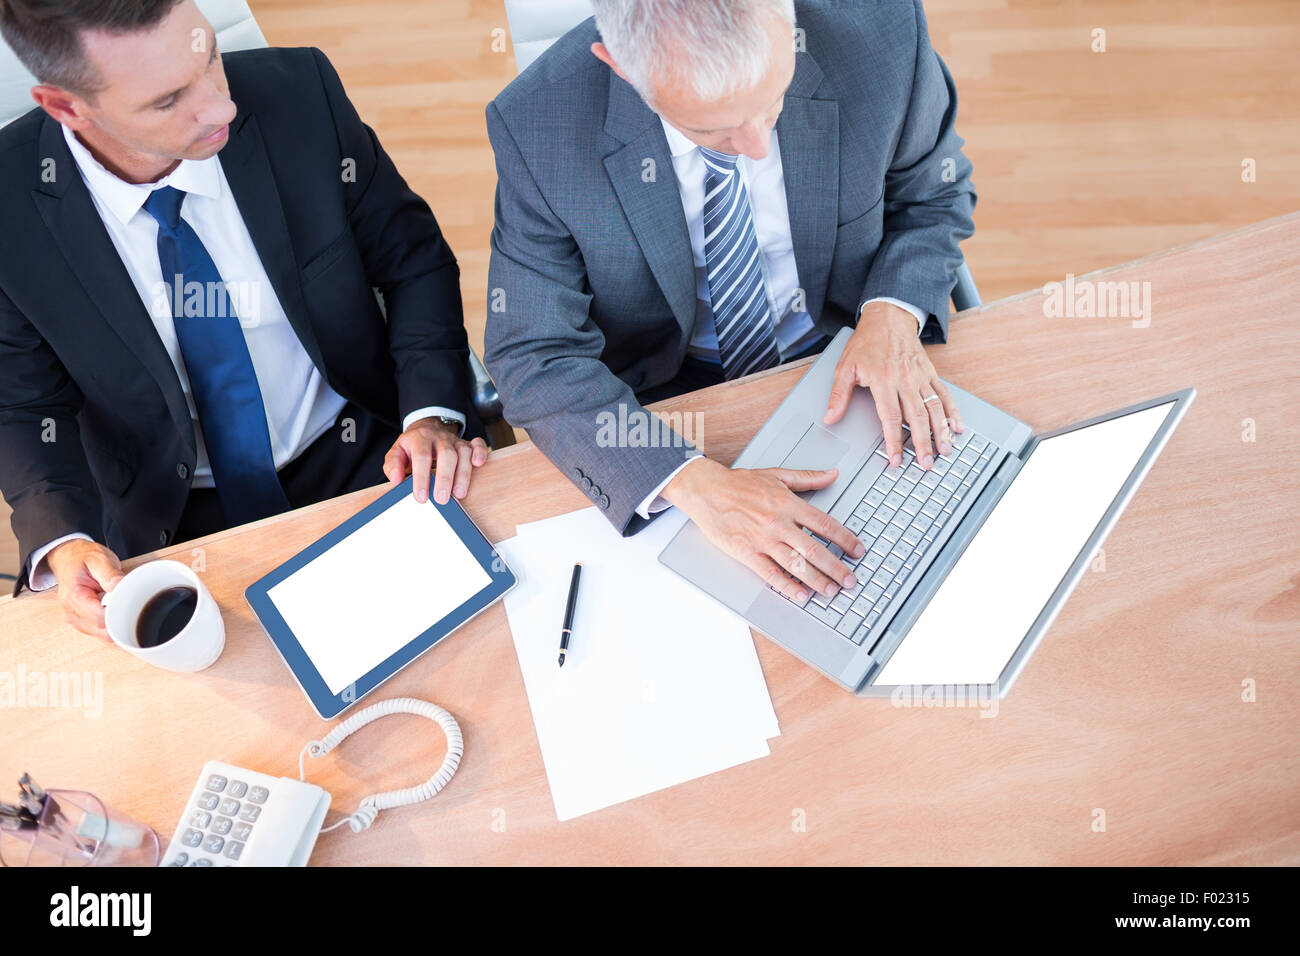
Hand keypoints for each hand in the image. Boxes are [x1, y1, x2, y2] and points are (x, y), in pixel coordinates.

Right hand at [46, 539, 123, 640]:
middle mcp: (71, 611)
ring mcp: (75, 618)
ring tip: (124, 609)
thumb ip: (110, 575)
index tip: (131, 609)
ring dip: (115, 626)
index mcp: (73, 596)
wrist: (70, 557)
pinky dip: (111, 626)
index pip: (98, 617)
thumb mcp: (99, 559)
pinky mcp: (81, 621)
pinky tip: (118, 615)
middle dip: (119, 622)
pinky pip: (99, 631)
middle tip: (133, 609)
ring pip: (100, 634)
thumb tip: (121, 588)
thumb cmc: (83, 558)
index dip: (118, 616)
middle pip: (100, 629)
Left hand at [383, 417, 488, 504]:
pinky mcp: (467, 443)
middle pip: (446, 455)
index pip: (422, 457)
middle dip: (445, 478)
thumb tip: (396, 479)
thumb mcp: (397, 452)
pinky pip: (478, 444)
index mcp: (420, 439)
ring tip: (459, 494)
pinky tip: (478, 464)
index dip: (422, 478)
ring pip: (463, 453)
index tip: (421, 497)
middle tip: (441, 499)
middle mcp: (439, 438)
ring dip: (463, 474)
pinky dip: (480, 453)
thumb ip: (393, 465)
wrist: (426, 428)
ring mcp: (455, 440)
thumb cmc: (412, 446)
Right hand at [662, 457, 865, 602]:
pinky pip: (770, 574)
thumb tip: (832, 475)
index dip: (846, 540)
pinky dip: (787, 586)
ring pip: (796, 565)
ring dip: (817, 580)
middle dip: (837, 568)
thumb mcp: (777, 475)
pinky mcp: (746, 553)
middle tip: (851, 580)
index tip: (858, 551)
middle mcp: (778, 523)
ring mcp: (762, 540)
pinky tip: (800, 595)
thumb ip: (807, 478)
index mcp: (788, 503)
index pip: (826, 524)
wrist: (706, 490)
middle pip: (815, 550)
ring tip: (831, 591)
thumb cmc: (739, 484)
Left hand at [825, 301, 964, 470]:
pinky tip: (957, 427)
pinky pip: (944, 394)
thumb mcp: (845, 367)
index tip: (896, 459)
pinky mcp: (930, 372)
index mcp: (883, 380)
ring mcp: (920, 376)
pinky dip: (952, 412)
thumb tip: (830, 417)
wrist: (888, 316)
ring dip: (941, 431)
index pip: (890, 417)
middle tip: (926, 464)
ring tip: (945, 451)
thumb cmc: (866, 342)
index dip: (894, 441)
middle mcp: (904, 379)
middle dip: (923, 443)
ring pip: (934, 407)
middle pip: (917, 416)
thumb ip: (838, 395)